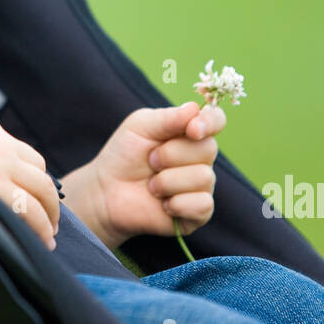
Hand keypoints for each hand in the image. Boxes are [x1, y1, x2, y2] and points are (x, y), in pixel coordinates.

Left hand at [63, 102, 222, 248]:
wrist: (107, 191)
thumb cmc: (125, 154)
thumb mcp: (141, 126)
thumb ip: (169, 117)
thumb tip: (195, 110)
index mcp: (190, 132)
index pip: (216, 120)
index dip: (210, 122)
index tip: (192, 129)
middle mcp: (201, 158)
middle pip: (208, 149)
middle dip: (171, 154)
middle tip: (151, 161)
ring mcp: (202, 186)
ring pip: (203, 177)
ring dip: (167, 181)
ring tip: (152, 185)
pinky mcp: (198, 213)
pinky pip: (202, 205)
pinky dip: (176, 204)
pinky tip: (163, 204)